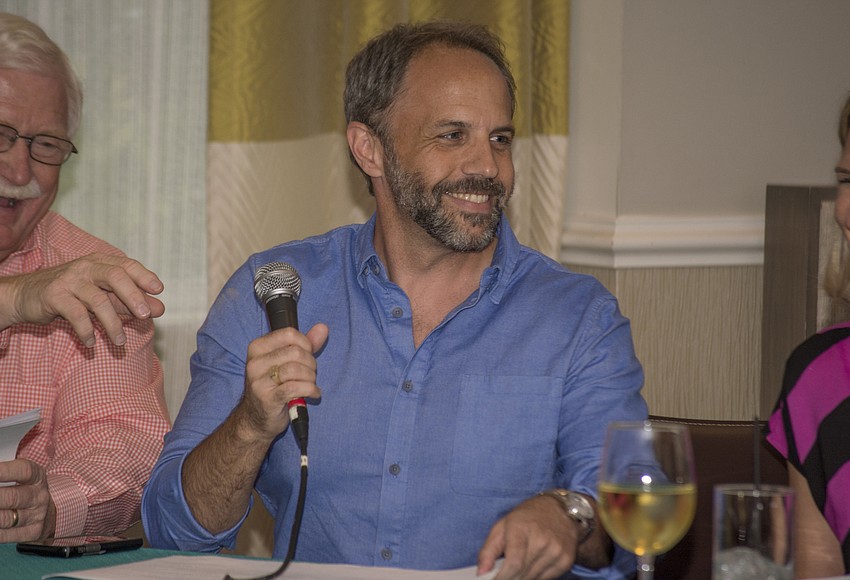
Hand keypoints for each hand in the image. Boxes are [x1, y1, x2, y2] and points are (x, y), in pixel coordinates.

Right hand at [0, 253, 163, 346]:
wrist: (26, 295)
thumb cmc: (71, 295)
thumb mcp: (103, 297)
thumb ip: (129, 302)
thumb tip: (160, 308)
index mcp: (101, 263)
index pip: (127, 265)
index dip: (144, 276)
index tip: (159, 290)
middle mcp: (87, 267)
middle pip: (116, 276)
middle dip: (133, 296)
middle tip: (145, 316)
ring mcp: (69, 280)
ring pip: (97, 299)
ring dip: (112, 323)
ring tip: (119, 342)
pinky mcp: (54, 295)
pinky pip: (76, 314)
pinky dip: (87, 330)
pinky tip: (91, 343)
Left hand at [0, 459, 55, 541]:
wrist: (50, 513)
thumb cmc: (26, 491)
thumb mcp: (23, 478)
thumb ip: (5, 475)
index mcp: (38, 478)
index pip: (24, 471)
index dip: (5, 471)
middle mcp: (39, 497)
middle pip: (13, 497)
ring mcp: (36, 516)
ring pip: (7, 518)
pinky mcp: (32, 533)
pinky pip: (5, 535)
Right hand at [238, 323, 327, 439]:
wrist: (256, 419)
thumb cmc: (274, 386)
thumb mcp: (286, 361)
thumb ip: (305, 344)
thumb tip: (323, 328)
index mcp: (258, 348)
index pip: (289, 334)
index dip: (306, 344)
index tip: (307, 355)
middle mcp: (255, 362)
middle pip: (295, 352)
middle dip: (310, 363)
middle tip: (309, 374)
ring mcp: (259, 381)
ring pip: (296, 369)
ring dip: (311, 378)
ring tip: (310, 384)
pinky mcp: (267, 399)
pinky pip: (296, 387)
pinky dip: (311, 390)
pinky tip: (313, 393)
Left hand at [478, 495, 577, 579]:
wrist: (560, 509)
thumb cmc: (527, 517)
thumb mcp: (502, 525)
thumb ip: (489, 550)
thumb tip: (481, 573)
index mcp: (522, 529)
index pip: (514, 563)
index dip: (502, 578)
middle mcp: (542, 540)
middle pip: (522, 574)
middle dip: (509, 578)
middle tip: (503, 575)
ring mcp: (556, 551)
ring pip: (533, 578)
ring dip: (521, 577)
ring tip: (517, 568)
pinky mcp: (566, 560)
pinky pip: (546, 579)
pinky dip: (535, 576)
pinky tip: (532, 565)